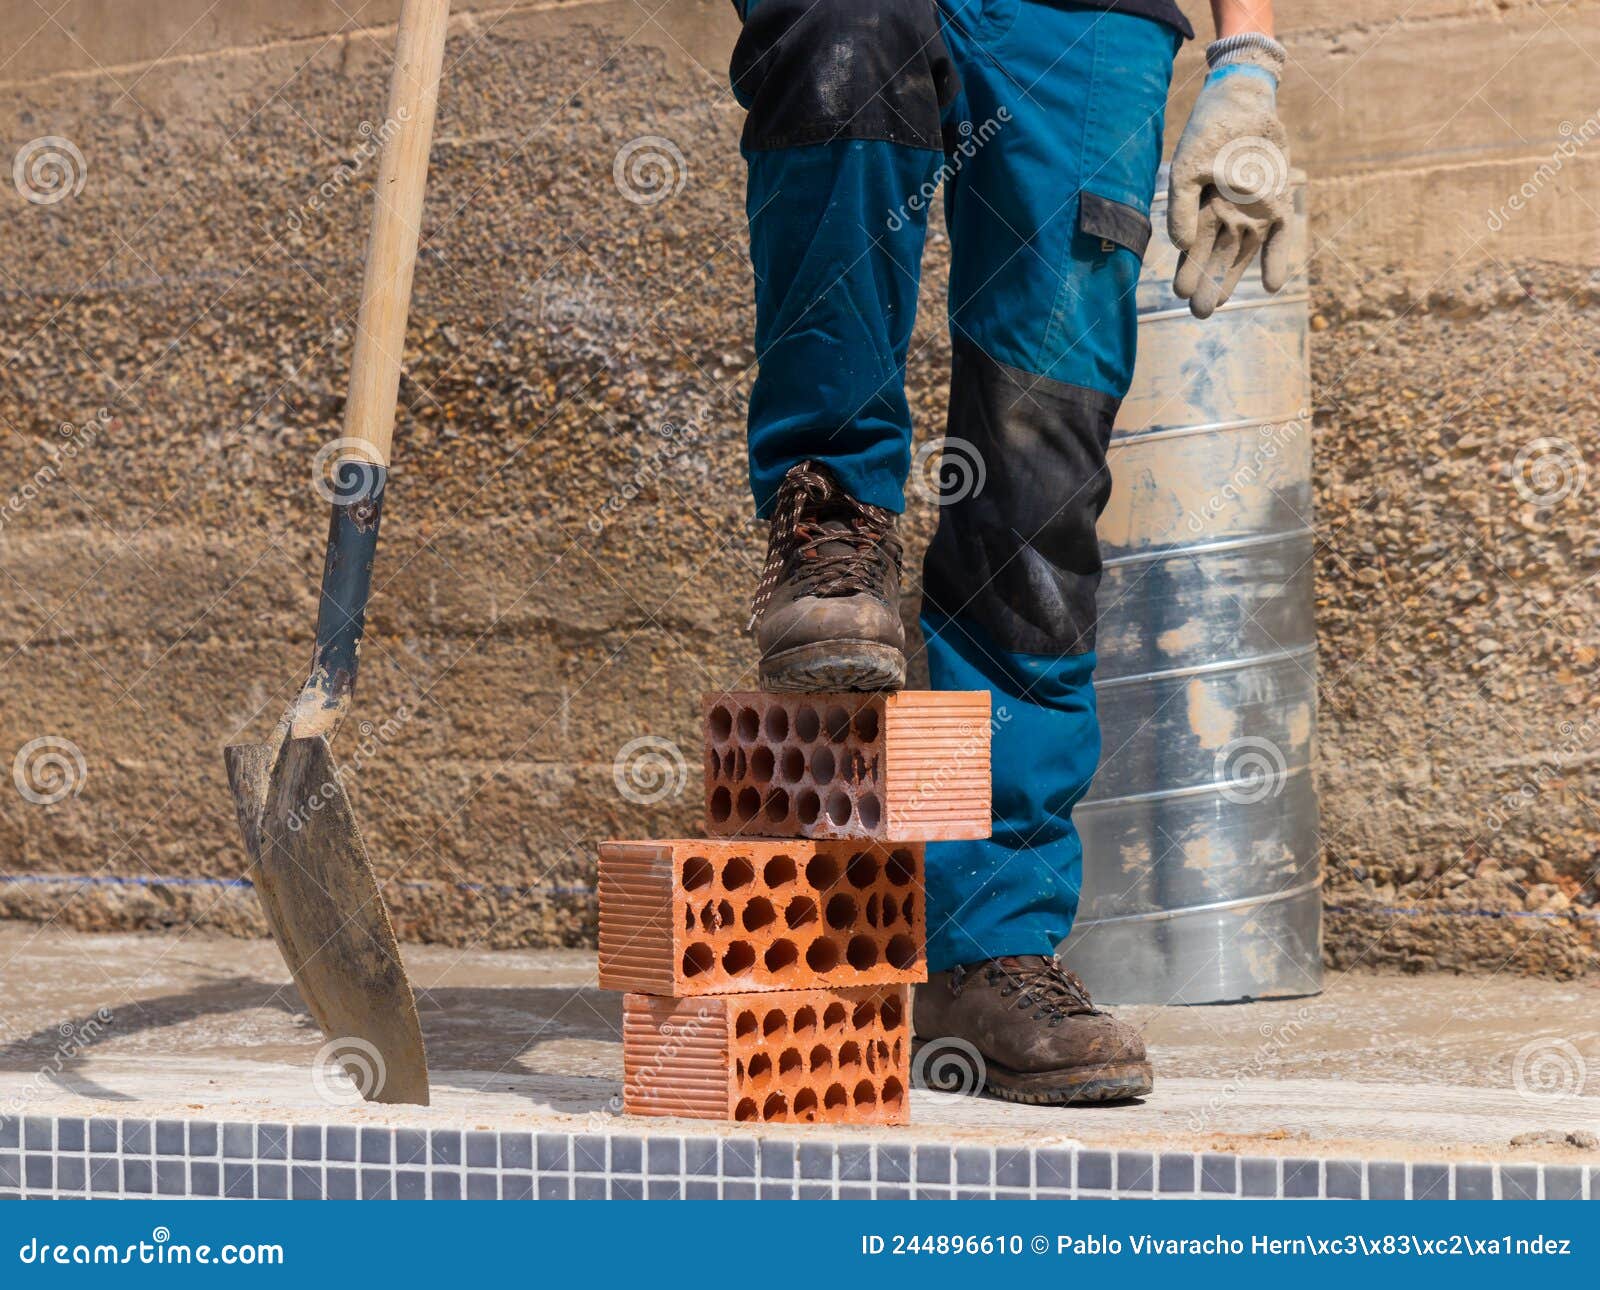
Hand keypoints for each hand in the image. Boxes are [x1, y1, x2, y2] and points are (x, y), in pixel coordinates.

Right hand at [1167, 39, 1291, 318]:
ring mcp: (1252, 215)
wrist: (1246, 105)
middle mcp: (1224, 220)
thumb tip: (1179, 246)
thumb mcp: (1188, 168)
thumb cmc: (1210, 134)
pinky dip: (1275, 262)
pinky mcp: (1277, 206)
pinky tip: (1273, 285)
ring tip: (1222, 304)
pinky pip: (1277, 241)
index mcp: (1199, 214)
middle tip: (1201, 314)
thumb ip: (1182, 207)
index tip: (1181, 294)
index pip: (1190, 252)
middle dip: (1207, 287)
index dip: (1187, 273)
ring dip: (1232, 281)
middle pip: (1214, 261)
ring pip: (1240, 257)